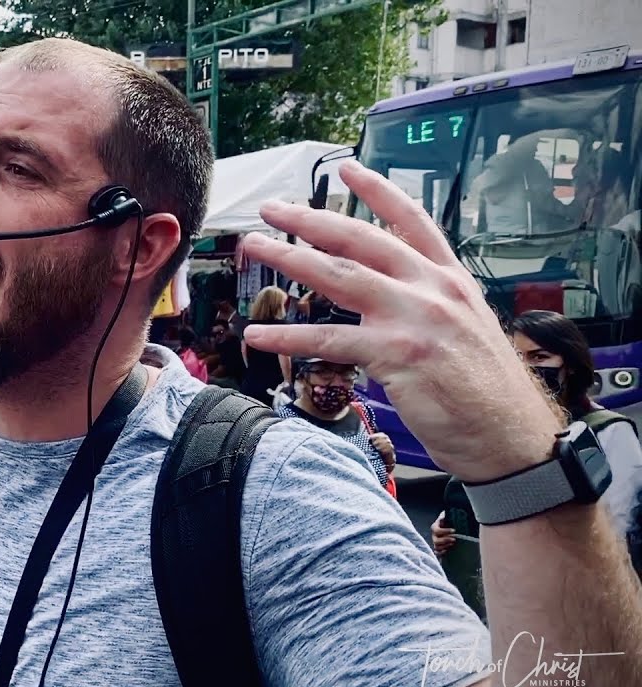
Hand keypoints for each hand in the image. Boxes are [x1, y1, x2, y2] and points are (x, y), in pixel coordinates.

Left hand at [241, 161, 562, 481]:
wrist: (513, 438)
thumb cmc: (488, 394)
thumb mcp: (468, 330)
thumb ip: (431, 305)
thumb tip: (391, 298)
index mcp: (452, 280)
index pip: (412, 221)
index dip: (377, 191)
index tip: (346, 168)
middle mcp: (434, 290)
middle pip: (361, 240)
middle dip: (311, 219)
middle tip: (271, 208)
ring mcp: (414, 319)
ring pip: (339, 277)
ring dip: (289, 258)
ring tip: (253, 248)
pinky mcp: (396, 354)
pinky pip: (328, 339)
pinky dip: (287, 337)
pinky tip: (256, 334)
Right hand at [430, 511, 455, 556]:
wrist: (450, 527)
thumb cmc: (449, 521)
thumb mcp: (447, 516)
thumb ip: (446, 515)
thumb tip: (445, 514)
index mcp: (435, 527)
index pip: (437, 530)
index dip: (445, 531)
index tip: (454, 530)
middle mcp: (434, 535)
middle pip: (436, 540)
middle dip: (445, 540)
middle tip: (454, 539)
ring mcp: (435, 542)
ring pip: (436, 547)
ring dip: (445, 546)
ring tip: (453, 544)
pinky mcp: (438, 548)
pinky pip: (437, 552)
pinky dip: (441, 552)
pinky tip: (447, 550)